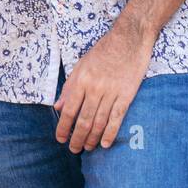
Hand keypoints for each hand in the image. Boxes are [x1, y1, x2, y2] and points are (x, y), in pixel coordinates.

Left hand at [53, 19, 155, 152]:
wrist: (129, 37)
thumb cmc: (104, 50)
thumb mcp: (81, 65)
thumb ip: (69, 87)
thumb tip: (58, 107)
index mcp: (81, 80)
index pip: (68, 110)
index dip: (63, 128)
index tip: (60, 138)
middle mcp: (95, 88)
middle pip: (84, 120)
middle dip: (77, 138)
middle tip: (74, 149)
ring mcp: (112, 92)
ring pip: (99, 122)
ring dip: (92, 138)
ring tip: (87, 148)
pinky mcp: (127, 94)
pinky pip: (117, 117)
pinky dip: (111, 133)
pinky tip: (106, 144)